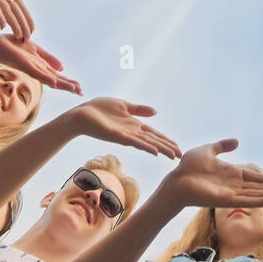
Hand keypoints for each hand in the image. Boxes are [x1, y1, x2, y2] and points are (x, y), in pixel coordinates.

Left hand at [0, 34, 79, 93]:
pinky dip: (45, 77)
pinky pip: (36, 72)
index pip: (58, 76)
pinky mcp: (23, 64)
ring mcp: (30, 68)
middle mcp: (37, 69)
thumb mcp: (34, 49)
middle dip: (69, 86)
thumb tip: (62, 68)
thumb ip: (48, 58)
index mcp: (40, 66)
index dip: (69, 82)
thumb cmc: (12, 46)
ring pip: (49, 78)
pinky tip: (54, 82)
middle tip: (82, 93)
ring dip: (61, 84)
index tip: (81, 89)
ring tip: (74, 89)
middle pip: (56, 80)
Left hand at [62, 97, 181, 158]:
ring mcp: (126, 135)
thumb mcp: (123, 105)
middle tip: (181, 156)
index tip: (178, 147)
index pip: (154, 134)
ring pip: (147, 143)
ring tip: (173, 155)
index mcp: (134, 125)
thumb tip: (155, 112)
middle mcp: (132, 132)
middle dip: (167, 148)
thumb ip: (139, 109)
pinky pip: (134, 141)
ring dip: (161, 149)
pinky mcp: (118, 136)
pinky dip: (145, 146)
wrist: (81, 114)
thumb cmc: (99, 109)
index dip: (166, 140)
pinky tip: (155, 151)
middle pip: (154, 140)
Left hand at [160, 140, 262, 208]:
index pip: (254, 176)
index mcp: (231, 173)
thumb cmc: (189, 166)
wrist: (177, 179)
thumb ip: (222, 146)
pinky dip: (259, 200)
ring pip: (255, 195)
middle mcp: (234, 184)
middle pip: (258, 187)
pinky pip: (246, 201)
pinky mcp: (226, 200)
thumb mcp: (208, 150)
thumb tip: (236, 141)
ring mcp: (231, 193)